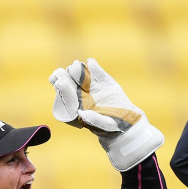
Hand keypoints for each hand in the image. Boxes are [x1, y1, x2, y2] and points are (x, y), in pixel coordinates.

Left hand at [48, 58, 164, 170]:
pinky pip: (95, 69)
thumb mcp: (105, 125)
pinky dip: (93, 65)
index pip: (66, 95)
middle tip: (63, 72)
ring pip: (79, 74)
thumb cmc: (113, 126)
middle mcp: (81, 95)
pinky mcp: (102, 79)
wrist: (127, 119)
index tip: (60, 82)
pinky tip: (90, 63)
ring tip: (76, 66)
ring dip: (76, 69)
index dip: (62, 88)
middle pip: (68, 82)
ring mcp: (91, 86)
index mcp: (77, 106)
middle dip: (64, 76)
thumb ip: (93, 119)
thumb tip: (81, 114)